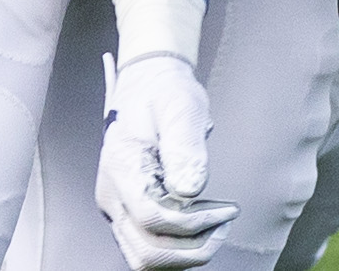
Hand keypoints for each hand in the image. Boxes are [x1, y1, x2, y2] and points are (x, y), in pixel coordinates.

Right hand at [96, 52, 236, 269]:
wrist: (147, 84)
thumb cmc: (165, 92)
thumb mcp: (182, 108)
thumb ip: (185, 148)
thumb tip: (190, 191)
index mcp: (121, 168)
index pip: (154, 219)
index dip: (194, 224)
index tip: (227, 210)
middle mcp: (111, 195)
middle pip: (146, 252)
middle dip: (192, 248)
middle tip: (225, 223)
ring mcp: (115, 207)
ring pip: (143, 258)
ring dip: (183, 254)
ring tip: (215, 228)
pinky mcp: (125, 212)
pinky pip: (145, 247)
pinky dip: (174, 248)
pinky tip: (200, 226)